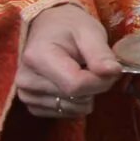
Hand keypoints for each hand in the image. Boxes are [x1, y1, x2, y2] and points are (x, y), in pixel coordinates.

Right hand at [16, 3, 121, 119]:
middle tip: (93, 66)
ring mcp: (26, 95)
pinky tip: (71, 82)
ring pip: (72, 108)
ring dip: (86, 95)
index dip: (100, 81)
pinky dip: (76, 102)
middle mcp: (26, 80)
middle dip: (94, 86)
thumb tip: (113, 72)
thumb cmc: (70, 27)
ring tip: (81, 72)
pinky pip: (64, 113)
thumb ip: (101, 53)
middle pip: (74, 98)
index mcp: (37, 57)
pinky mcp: (32, 105)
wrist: (50, 28)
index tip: (109, 69)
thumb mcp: (90, 31)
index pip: (75, 85)